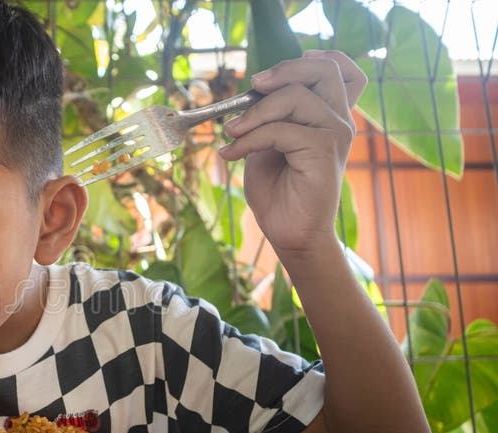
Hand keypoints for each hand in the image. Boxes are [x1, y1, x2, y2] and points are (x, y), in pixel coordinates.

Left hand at [218, 50, 366, 255]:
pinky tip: (233, 154)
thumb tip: (253, 90)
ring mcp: (335, 134)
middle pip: (324, 69)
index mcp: (328, 115)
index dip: (314, 59)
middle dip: (283, 70)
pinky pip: (280, 130)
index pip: (342, 70)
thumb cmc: (278, 190)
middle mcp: (339, 120)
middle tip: (252, 86)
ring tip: (231, 132)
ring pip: (295, 97)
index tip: (276, 73)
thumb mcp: (267, 143)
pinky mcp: (324, 151)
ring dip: (254, 112)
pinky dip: (249, 139)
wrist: (290, 232)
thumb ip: (269, 116)